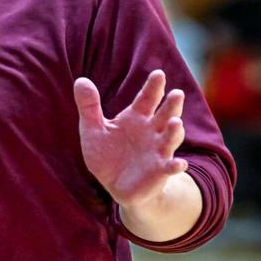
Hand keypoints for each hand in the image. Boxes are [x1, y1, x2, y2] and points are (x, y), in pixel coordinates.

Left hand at [73, 68, 187, 209]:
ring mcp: (158, 151)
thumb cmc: (108, 155)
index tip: (159, 74)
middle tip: (177, 93)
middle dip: (172, 105)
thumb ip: (89, 107)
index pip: (147, 98)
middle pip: (165, 114)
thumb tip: (80, 80)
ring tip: (175, 123)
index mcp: (137, 117)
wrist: (117, 186)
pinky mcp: (160, 171)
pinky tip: (180, 165)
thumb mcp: (94, 130)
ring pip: (171, 137)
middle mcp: (152, 131)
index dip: (153, 87)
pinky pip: (170, 167)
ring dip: (175, 131)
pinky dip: (176, 166)